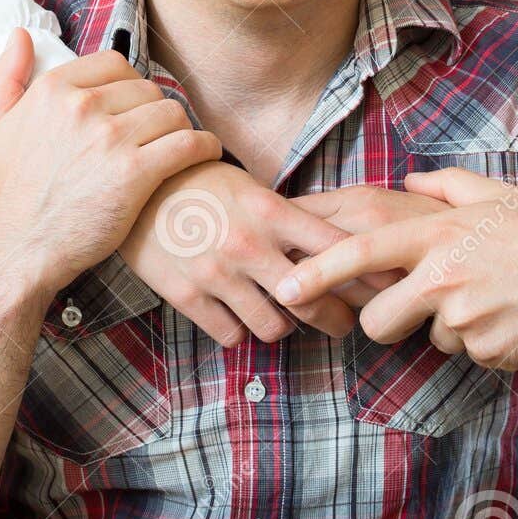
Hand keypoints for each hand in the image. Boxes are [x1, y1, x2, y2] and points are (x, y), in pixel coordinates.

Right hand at [0, 29, 221, 295]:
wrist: (17, 252)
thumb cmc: (7, 196)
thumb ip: (5, 76)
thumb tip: (20, 36)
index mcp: (52, 90)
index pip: (114, 63)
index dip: (130, 84)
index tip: (135, 106)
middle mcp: (82, 107)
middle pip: (147, 88)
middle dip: (156, 109)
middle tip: (160, 133)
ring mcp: (110, 138)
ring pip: (172, 112)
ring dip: (182, 128)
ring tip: (183, 144)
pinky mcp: (136, 173)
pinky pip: (188, 143)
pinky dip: (205, 147)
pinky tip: (206, 155)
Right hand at [119, 161, 360, 346]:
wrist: (134, 186)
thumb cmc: (202, 183)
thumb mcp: (252, 189)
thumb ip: (291, 219)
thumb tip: (339, 248)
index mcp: (272, 212)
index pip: (337, 249)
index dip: (368, 273)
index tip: (383, 287)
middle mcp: (249, 245)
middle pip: (313, 301)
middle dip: (336, 319)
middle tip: (342, 323)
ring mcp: (217, 274)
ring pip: (275, 328)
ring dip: (284, 326)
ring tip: (282, 316)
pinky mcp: (186, 296)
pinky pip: (231, 335)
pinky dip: (240, 330)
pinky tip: (239, 316)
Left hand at [276, 167, 517, 369]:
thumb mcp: (496, 195)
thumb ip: (446, 186)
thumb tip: (412, 180)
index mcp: (439, 234)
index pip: (362, 252)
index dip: (317, 270)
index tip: (284, 287)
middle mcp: (444, 275)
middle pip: (375, 319)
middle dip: (385, 321)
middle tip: (423, 304)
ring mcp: (464, 318)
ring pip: (425, 338)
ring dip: (444, 329)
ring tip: (487, 301)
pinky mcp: (486, 351)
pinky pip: (464, 354)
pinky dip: (482, 341)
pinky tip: (512, 317)